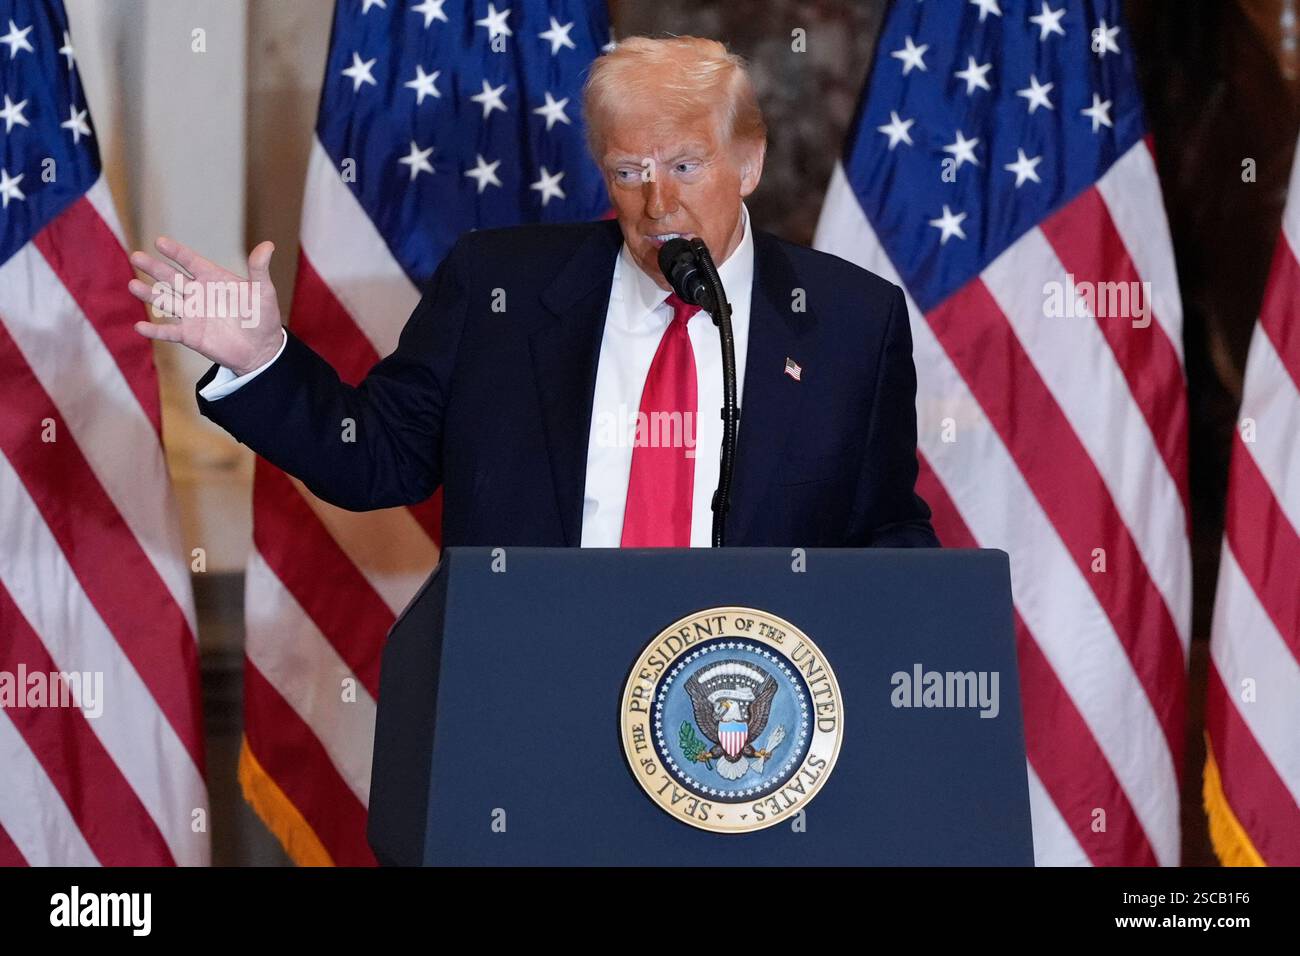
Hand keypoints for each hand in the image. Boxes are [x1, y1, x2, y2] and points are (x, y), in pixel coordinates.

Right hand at [128, 236, 284, 375]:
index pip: (191, 261)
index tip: (160, 242)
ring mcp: (191, 314)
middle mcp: (197, 293)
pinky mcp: (189, 335)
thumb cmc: (263, 317)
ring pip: (165, 301)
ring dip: (149, 294)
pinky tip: (140, 326)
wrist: (261, 349)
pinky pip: (169, 331)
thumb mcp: (263, 292)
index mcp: (213, 279)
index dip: (176, 252)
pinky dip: (155, 330)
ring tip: (132, 285)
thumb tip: (268, 245)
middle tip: (136, 256)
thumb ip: (259, 270)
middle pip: (171, 278)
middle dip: (154, 268)